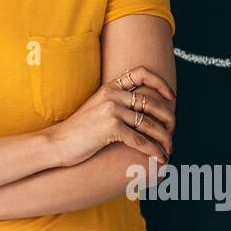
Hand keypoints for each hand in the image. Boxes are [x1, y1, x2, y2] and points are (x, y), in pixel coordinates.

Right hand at [46, 65, 176, 167]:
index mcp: (110, 87)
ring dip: (164, 138)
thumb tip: (144, 112)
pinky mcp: (111, 128)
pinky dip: (154, 151)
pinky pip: (141, 140)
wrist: (57, 143)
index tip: (172, 97)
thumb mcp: (97, 108)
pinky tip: (159, 158)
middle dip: (168, 118)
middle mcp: (112, 95)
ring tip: (169, 149)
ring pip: (150, 123)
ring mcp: (112, 110)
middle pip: (151, 101)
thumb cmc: (78, 130)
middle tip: (173, 131)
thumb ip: (117, 103)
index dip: (160, 82)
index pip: (141, 73)